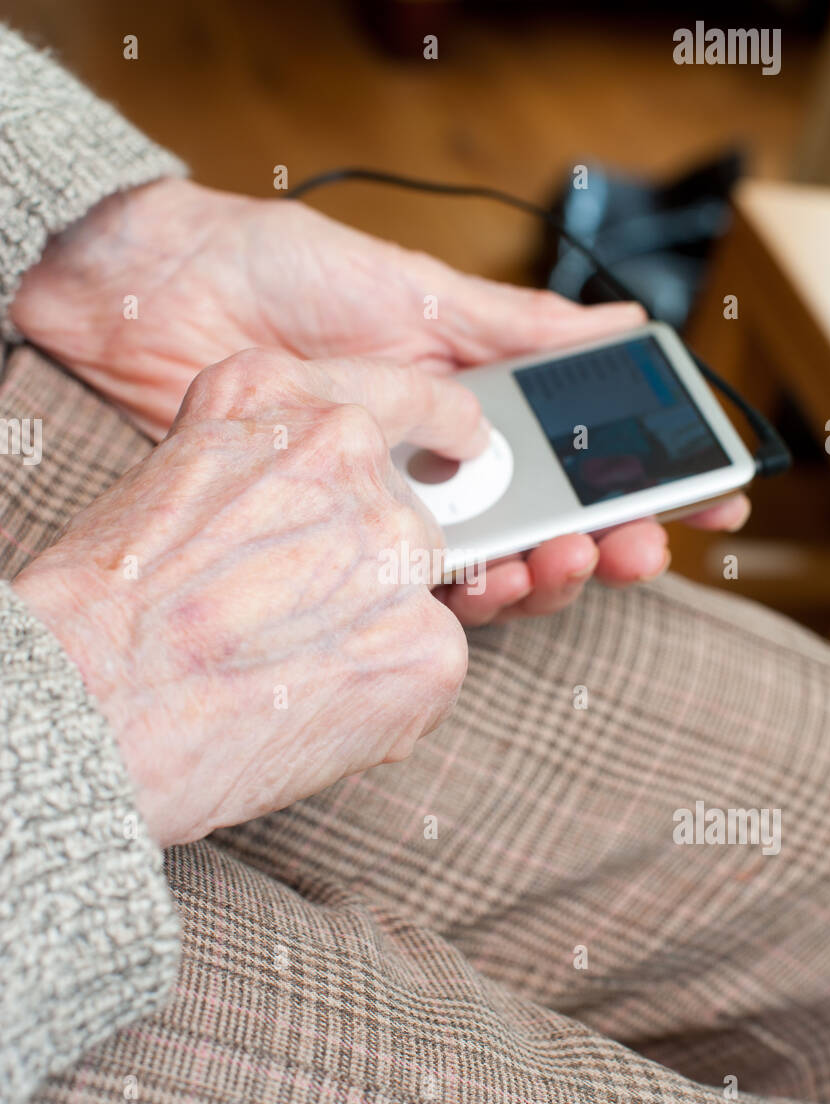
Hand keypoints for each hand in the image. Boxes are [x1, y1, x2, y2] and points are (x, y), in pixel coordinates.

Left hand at [11, 177, 749, 623]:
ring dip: (536, 575)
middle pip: (543, 526)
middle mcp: (435, 463)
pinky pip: (401, 584)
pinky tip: (478, 585)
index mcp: (468, 402)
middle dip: (601, 545)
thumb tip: (626, 322)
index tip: (701, 500)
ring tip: (554, 562)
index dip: (640, 484)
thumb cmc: (281, 272)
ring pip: (484, 566)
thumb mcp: (415, 291)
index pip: (573, 457)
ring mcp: (384, 505)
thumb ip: (517, 326)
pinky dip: (451, 593)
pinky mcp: (327, 538)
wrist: (155, 294)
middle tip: (631, 550)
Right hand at [12, 349, 485, 845]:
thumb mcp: (177, 478)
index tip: (464, 445)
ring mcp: (396, 546)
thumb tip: (324, 515)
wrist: (92, 701)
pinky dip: (385, 698)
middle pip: (403, 516)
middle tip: (285, 624)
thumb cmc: (104, 609)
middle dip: (363, 573)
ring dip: (370, 634)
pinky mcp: (428, 642)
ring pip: (418, 595)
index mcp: (277, 396)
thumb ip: (268, 474)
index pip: (396, 395)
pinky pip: (429, 666)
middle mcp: (347, 451)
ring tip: (281, 670)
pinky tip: (307, 708)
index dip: (434, 428)